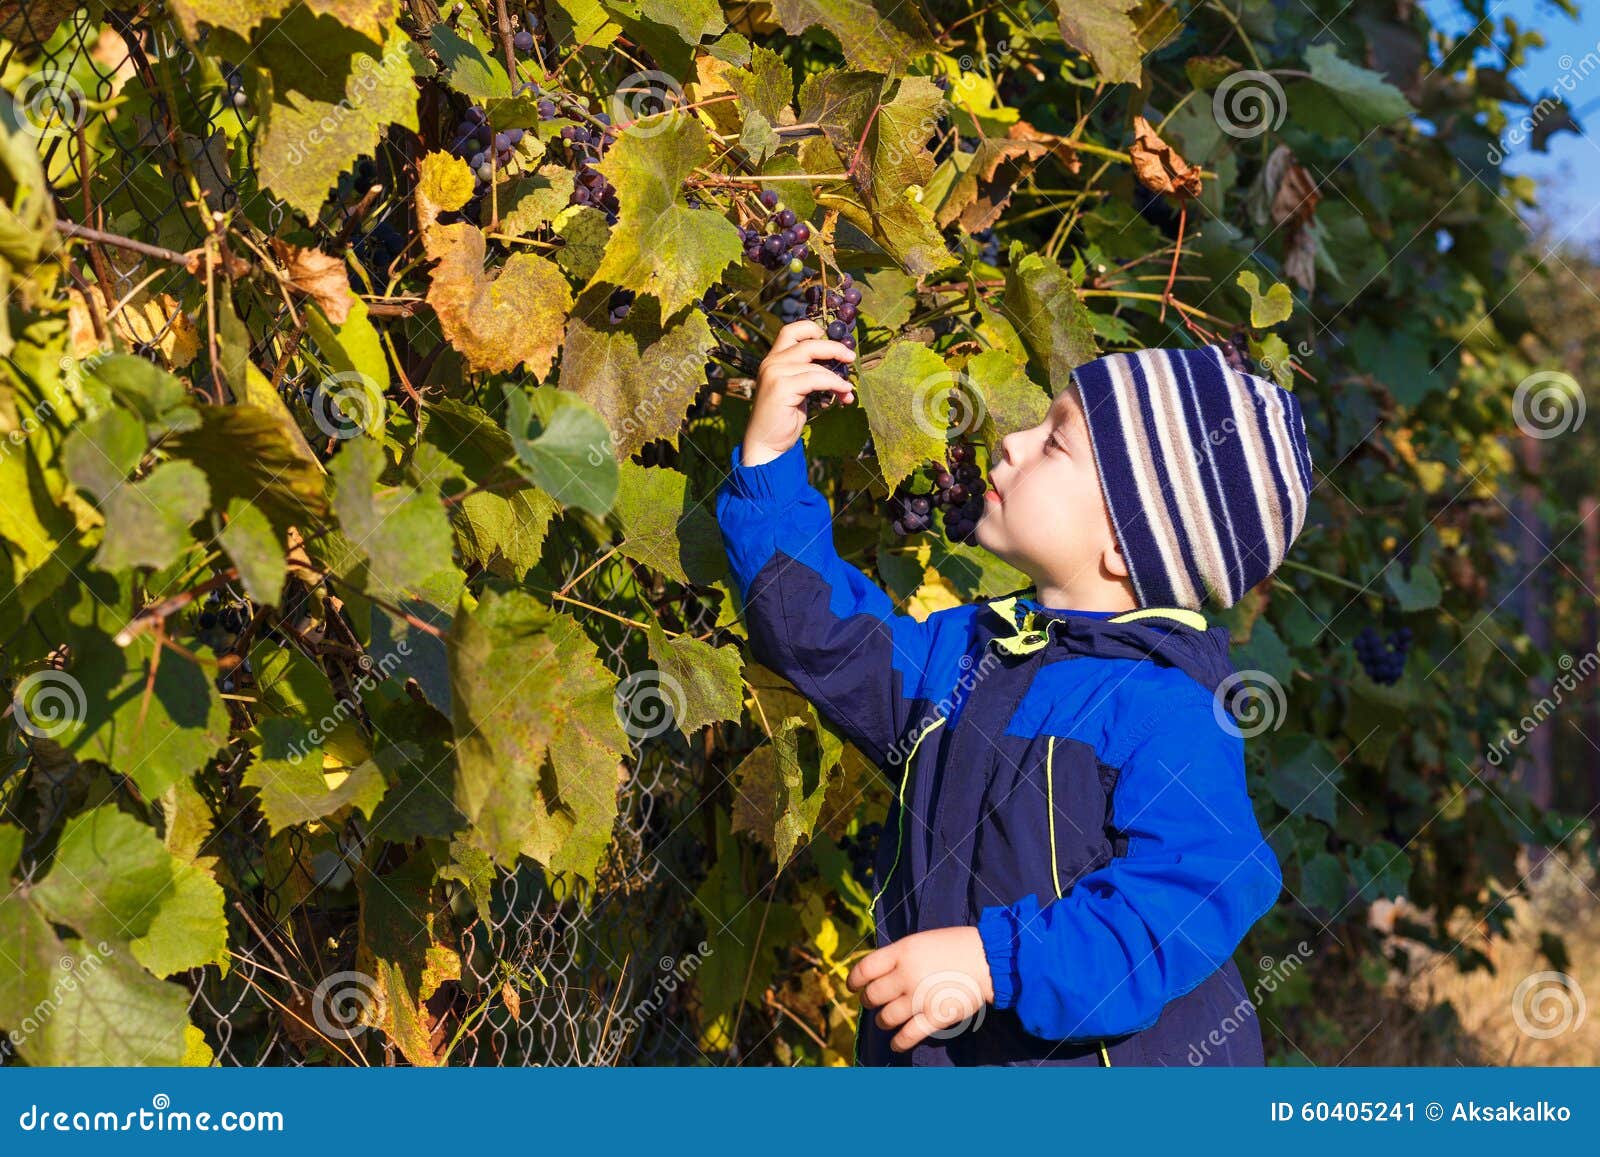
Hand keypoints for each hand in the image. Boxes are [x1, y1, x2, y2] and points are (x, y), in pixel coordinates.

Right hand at [742, 319, 856, 466]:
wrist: (767, 444)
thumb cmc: (785, 418)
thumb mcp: (797, 389)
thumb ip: (808, 372)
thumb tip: (839, 362)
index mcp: (773, 359)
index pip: (792, 330)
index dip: (813, 329)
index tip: (832, 339)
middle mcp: (771, 362)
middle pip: (808, 343)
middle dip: (834, 348)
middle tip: (851, 357)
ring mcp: (774, 373)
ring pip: (815, 364)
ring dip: (837, 376)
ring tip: (847, 389)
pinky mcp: (781, 387)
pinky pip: (816, 379)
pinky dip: (834, 384)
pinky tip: (844, 393)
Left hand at [846, 926, 993, 1051]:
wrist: (988, 958)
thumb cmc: (955, 946)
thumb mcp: (921, 940)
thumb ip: (900, 955)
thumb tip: (878, 972)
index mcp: (902, 952)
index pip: (865, 969)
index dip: (854, 981)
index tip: (853, 987)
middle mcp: (906, 975)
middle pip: (872, 996)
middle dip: (868, 1002)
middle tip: (872, 1003)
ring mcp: (920, 997)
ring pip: (886, 1018)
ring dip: (883, 1021)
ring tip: (886, 1020)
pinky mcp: (935, 1017)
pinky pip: (907, 1036)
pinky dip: (898, 1042)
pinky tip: (896, 1044)